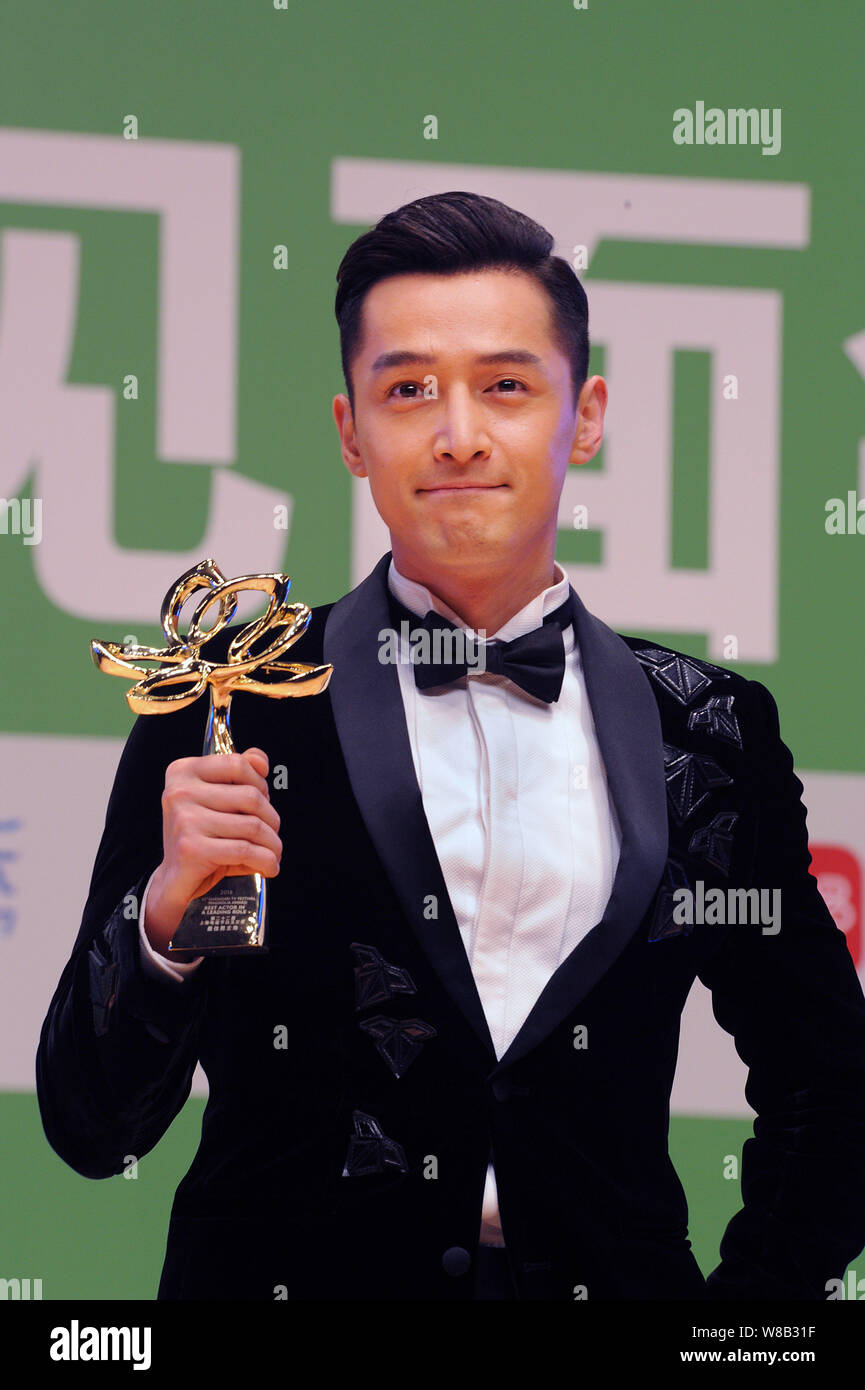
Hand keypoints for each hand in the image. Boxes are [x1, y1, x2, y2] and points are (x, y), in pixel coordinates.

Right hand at [144, 747, 280, 957]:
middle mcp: (180, 791)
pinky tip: (268, 866)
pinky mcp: (192, 848)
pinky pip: (245, 850)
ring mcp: (184, 819)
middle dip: (271, 818)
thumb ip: (238, 773)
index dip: (260, 783)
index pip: (237, 763)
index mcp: (183, 771)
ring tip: (273, 852)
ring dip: (272, 843)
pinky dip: (266, 861)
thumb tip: (259, 759)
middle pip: (251, 796)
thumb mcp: (218, 800)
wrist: (174, 879)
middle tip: (271, 833)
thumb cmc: (200, 837)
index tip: (264, 801)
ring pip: (252, 825)